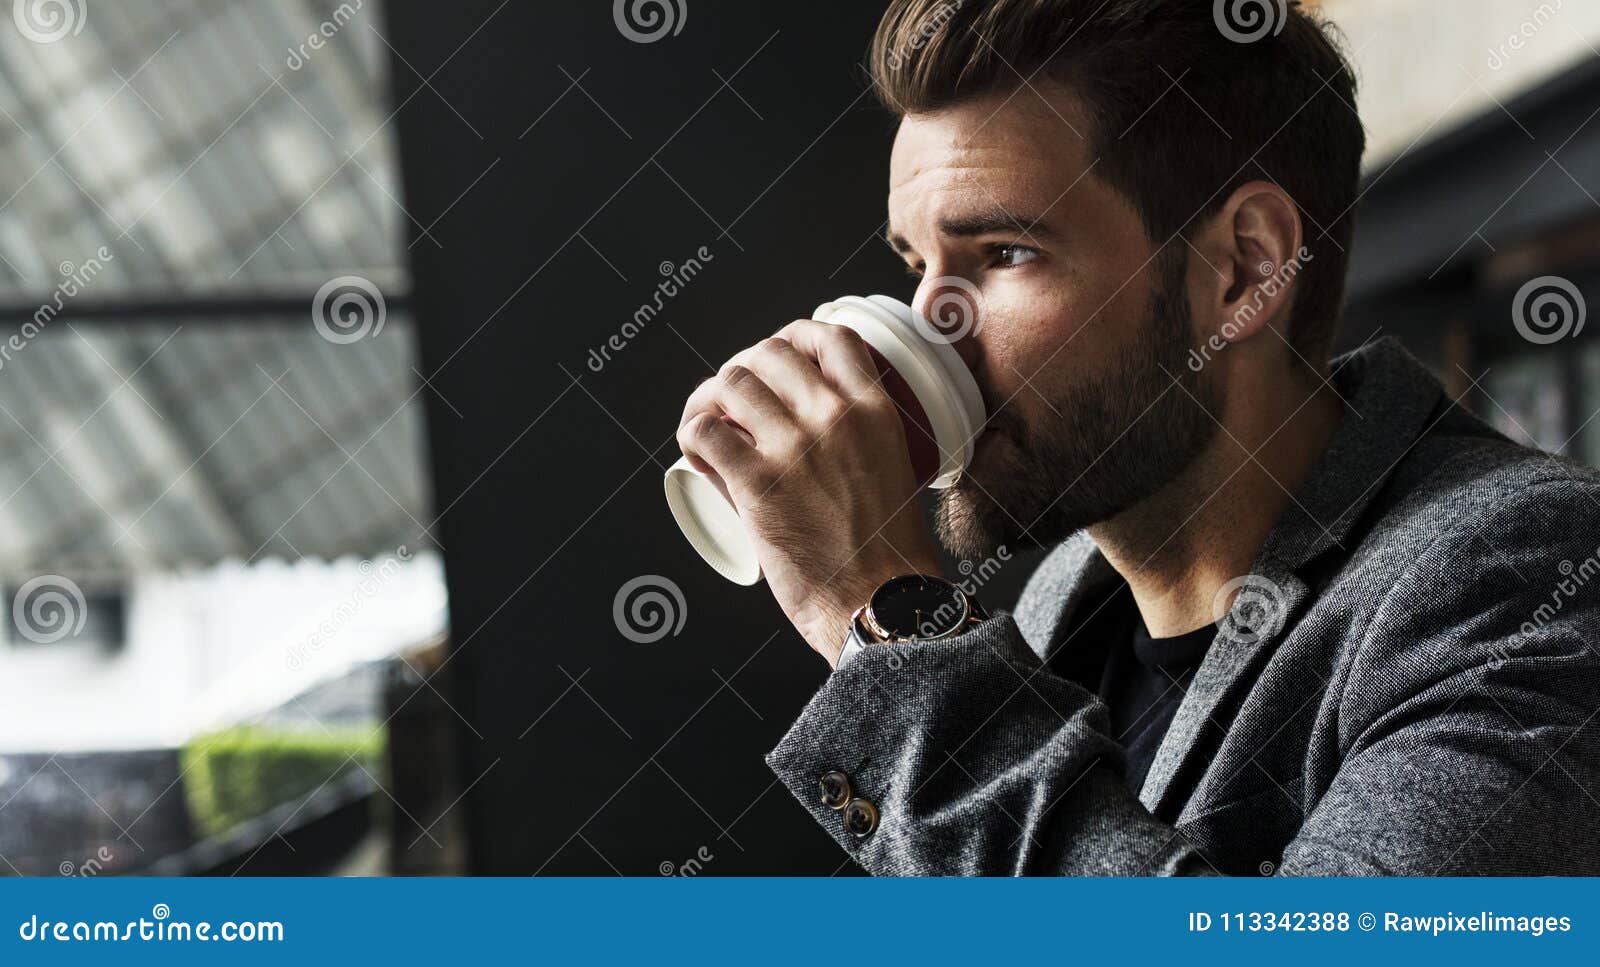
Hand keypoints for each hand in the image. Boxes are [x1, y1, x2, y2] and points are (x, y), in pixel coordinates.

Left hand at [677, 319, 942, 664]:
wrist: (879, 603)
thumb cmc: (888, 553)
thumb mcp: (893, 472)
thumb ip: (861, 442)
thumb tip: (820, 433)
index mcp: (875, 411)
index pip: (832, 337)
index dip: (796, 334)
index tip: (781, 353)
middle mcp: (834, 417)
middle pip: (770, 353)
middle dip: (745, 367)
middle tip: (737, 398)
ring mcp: (793, 448)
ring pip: (731, 382)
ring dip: (711, 396)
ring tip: (709, 420)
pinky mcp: (756, 483)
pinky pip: (704, 430)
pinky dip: (691, 431)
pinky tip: (696, 448)